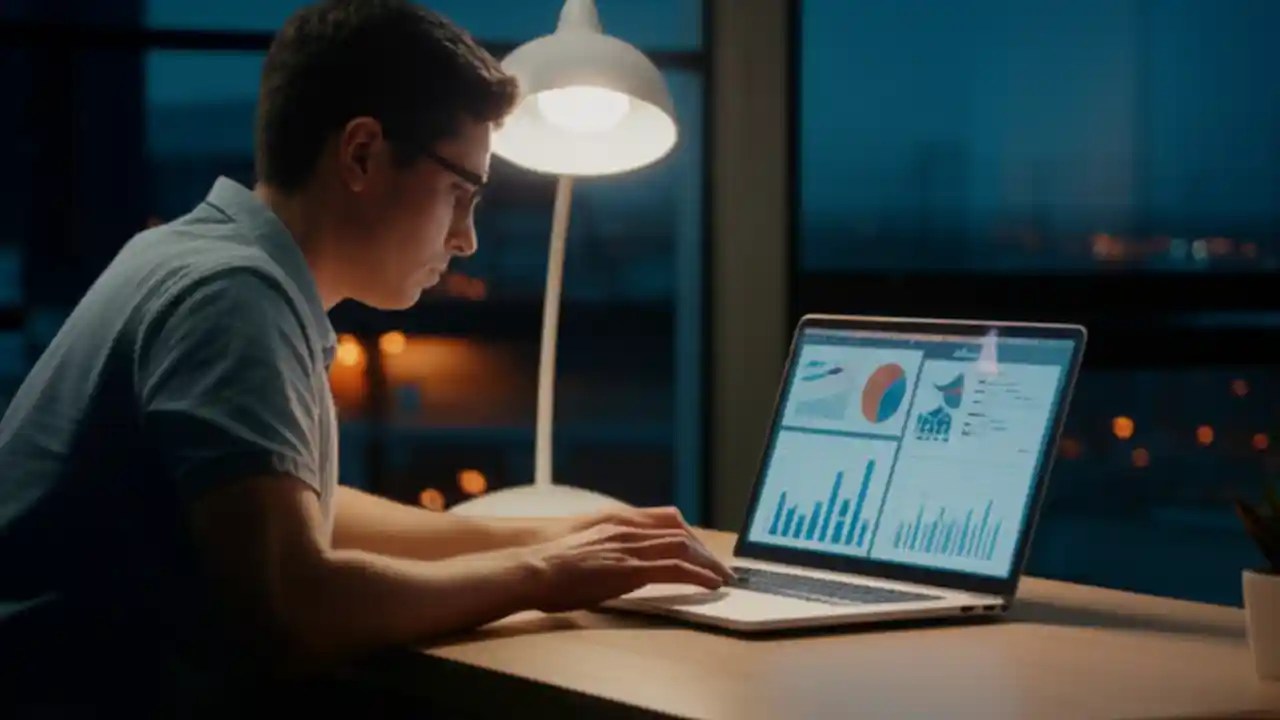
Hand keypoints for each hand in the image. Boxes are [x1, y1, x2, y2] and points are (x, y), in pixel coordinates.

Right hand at [523, 523, 736, 613]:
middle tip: (718, 568)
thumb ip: (608, 545)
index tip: (702, 550)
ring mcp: (630, 546)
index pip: (668, 518)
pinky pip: (674, 569)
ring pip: (683, 546)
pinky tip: (711, 585)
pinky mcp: (630, 569)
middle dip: (705, 550)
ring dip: (708, 562)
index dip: (691, 534)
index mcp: (618, 520)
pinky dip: (698, 575)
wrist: (532, 568)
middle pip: (681, 530)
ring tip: (722, 578)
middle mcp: (628, 527)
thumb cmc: (550, 564)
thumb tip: (620, 561)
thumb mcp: (585, 544)